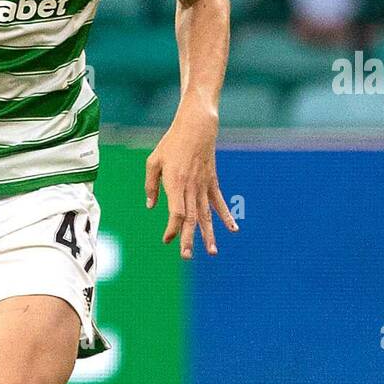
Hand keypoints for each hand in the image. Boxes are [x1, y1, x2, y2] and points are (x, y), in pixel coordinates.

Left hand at [145, 101, 237, 258]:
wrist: (196, 127)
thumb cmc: (171, 143)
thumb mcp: (153, 161)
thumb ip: (151, 185)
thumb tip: (151, 207)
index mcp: (175, 183)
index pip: (176, 213)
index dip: (172, 228)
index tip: (167, 239)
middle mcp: (191, 187)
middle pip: (191, 218)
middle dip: (188, 239)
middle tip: (186, 256)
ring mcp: (204, 186)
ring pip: (206, 214)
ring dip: (208, 234)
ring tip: (211, 252)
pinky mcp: (212, 182)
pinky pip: (219, 202)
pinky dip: (226, 216)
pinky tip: (233, 230)